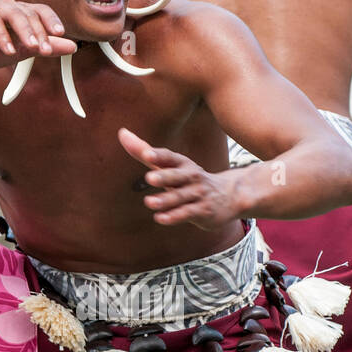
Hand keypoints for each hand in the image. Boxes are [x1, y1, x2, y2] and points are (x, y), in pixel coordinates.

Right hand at [0, 0, 76, 68]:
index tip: (61, 35)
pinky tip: (8, 51)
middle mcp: (5, 5)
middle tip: (47, 51)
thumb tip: (73, 46)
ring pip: (11, 13)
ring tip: (32, 48)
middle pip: (27, 12)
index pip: (39, 10)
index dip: (51, 20)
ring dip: (23, 31)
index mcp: (18, 12)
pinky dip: (2, 36)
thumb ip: (44, 48)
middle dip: (39, 32)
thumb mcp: (20, 52)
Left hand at [119, 128, 238, 229]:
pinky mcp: (203, 211)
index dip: (159, 155)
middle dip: (164, 176)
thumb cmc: (190, 179)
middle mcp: (192, 177)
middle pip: (177, 176)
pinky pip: (187, 213)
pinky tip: (161, 218)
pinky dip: (174, 216)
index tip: (146, 154)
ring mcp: (198, 194)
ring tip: (149, 202)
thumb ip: (145, 151)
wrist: (230, 196)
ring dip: (165, 200)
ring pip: (180, 197)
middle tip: (149, 177)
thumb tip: (121, 133)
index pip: (170, 157)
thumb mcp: (170, 165)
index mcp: (183, 164)